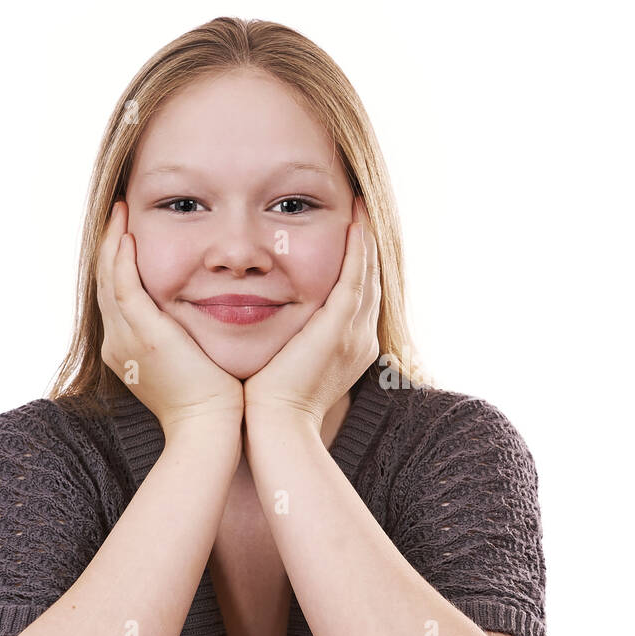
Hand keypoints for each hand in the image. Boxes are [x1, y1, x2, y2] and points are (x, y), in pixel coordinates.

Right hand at [97, 200, 244, 438]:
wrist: (210, 427)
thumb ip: (190, 337)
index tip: (129, 235)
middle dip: (110, 245)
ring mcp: (125, 338)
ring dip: (113, 241)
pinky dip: (122, 257)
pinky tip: (129, 233)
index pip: (117, 296)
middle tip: (118, 213)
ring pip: (107, 278)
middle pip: (105, 282)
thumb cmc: (216, 400)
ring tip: (120, 212)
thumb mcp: (195, 362)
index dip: (119, 263)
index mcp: (128, 349)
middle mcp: (119, 342)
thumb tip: (210, 316)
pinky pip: (122, 285)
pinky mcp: (142, 333)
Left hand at [242, 194, 380, 430]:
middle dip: (368, 248)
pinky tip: (356, 221)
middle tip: (362, 213)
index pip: (357, 298)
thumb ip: (283, 343)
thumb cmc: (268, 408)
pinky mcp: (339, 326)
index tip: (349, 240)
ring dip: (367, 238)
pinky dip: (359, 248)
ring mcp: (353, 332)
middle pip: (371, 282)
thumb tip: (263, 326)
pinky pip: (356, 276)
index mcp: (348, 349)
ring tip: (362, 206)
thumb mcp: (282, 368)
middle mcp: (359, 339)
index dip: (357, 267)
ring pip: (369, 274)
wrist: (276, 429)